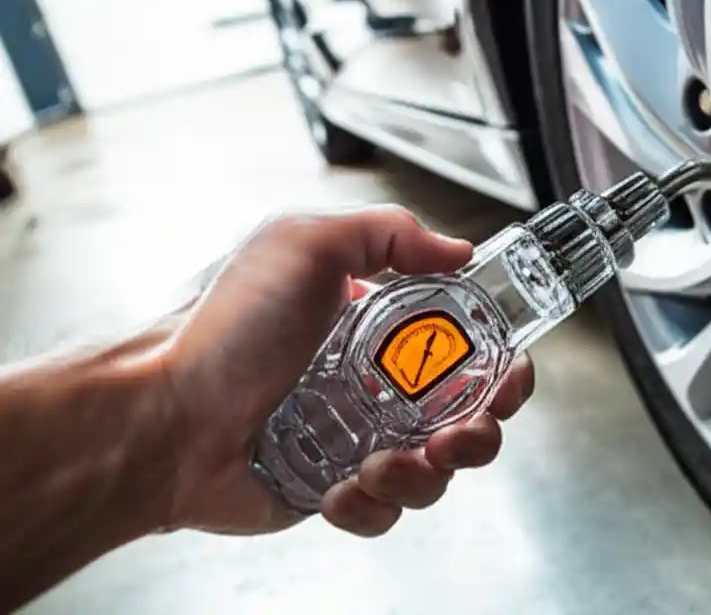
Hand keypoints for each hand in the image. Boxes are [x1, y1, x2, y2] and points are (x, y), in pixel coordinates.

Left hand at [156, 206, 534, 535]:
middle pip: (471, 416)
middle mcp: (378, 386)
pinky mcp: (337, 491)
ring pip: (437, 472)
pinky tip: (343, 485)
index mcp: (381, 329)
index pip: (469, 348)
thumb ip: (388, 234)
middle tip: (461, 432)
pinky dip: (373, 503)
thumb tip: (456, 249)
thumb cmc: (223, 333)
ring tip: (387, 461)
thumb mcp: (304, 246)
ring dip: (426, 472)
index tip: (509, 373)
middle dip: (481, 430)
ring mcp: (360, 440)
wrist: (166, 419)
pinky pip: (386, 511)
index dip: (501, 365)